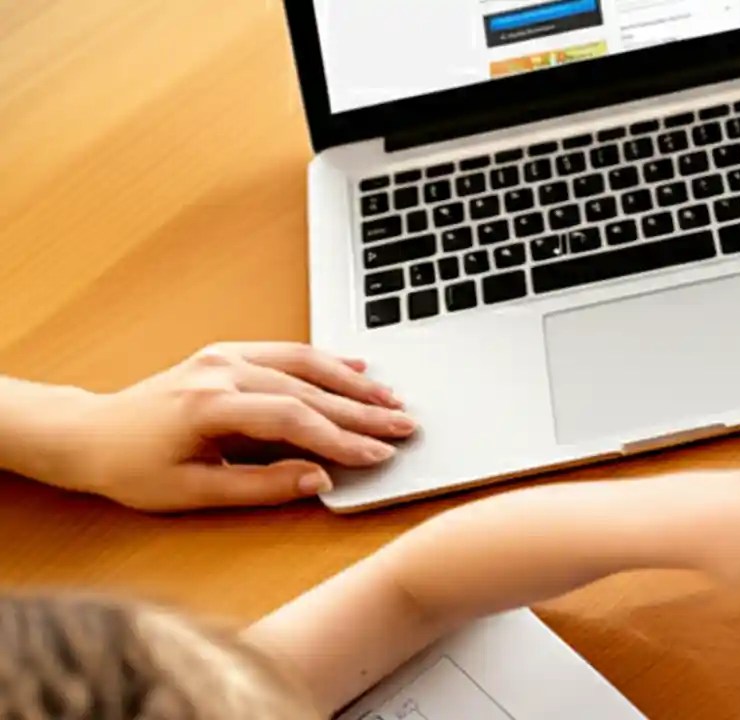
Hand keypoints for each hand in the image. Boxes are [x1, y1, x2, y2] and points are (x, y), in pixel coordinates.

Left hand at [51, 343, 415, 510]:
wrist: (90, 433)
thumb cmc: (132, 468)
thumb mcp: (192, 493)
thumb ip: (260, 487)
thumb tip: (319, 480)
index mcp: (211, 406)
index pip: (294, 420)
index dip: (342, 439)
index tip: (379, 454)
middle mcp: (221, 371)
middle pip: (308, 390)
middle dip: (362, 411)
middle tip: (405, 426)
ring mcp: (224, 357)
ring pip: (304, 364)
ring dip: (352, 383)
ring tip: (391, 400)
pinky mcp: (226, 354)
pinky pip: (286, 352)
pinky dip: (325, 361)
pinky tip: (357, 368)